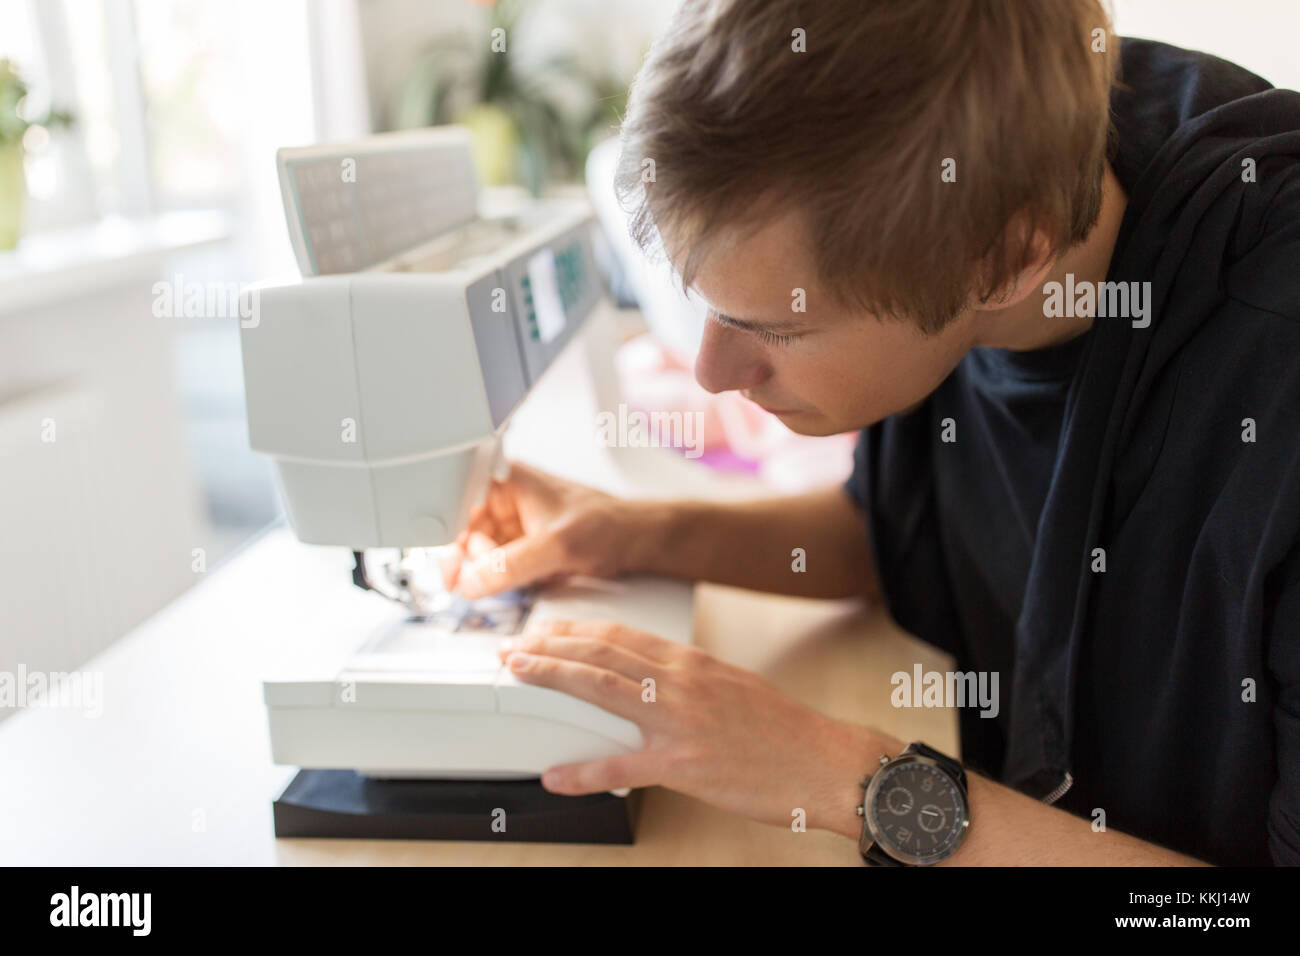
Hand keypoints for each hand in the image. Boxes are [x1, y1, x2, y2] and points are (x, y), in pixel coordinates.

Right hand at [440, 463, 649, 599]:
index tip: (450, 569)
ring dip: (486, 575)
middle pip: (462, 535)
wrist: (634, 543)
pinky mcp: (519, 549)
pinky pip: (495, 569)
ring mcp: (510, 527)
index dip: (449, 537)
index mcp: (506, 481)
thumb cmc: (607, 524)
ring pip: (477, 557)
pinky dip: (501, 582)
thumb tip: (472, 582)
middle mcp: (503, 501)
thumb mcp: (556, 544)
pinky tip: (520, 582)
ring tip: (510, 579)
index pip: (457, 505)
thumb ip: (511, 565)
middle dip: (471, 562)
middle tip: (476, 583)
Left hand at [499, 619, 902, 837]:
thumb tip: (653, 681)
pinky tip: (557, 775)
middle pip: (602, 653)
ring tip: (519, 675)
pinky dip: (584, 772)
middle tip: (513, 647)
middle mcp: (681, 682)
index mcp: (691, 663)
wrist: (825, 760)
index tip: (546, 630)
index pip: (620, 635)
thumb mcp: (733, 686)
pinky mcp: (684, 764)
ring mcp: (680, 721)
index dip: (576, 630)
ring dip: (554, 678)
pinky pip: (622, 768)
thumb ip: (689, 680)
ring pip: (603, 688)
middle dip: (551, 646)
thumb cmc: (785, 730)